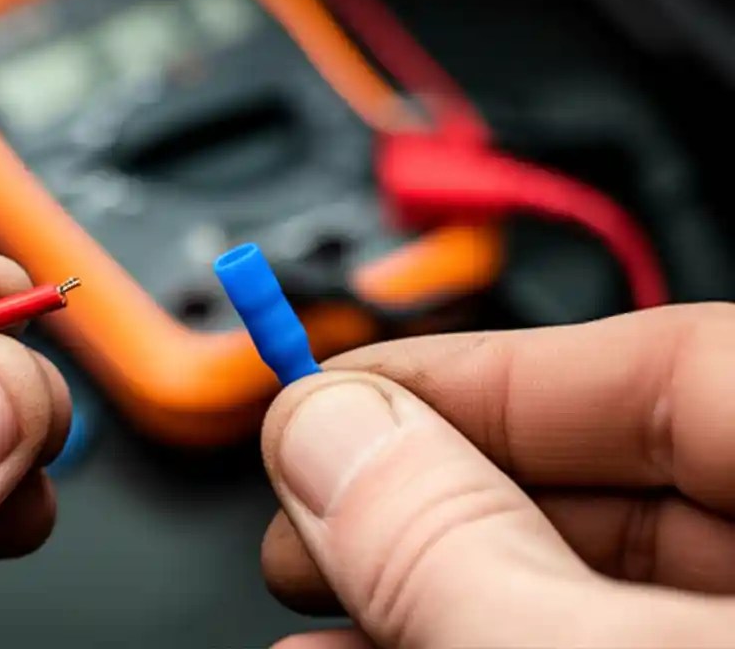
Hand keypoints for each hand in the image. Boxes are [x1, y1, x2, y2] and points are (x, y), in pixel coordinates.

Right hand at [260, 303, 734, 647]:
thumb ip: (455, 543)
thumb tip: (328, 432)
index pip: (672, 363)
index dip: (477, 372)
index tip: (332, 398)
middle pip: (626, 478)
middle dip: (436, 494)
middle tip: (310, 514)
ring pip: (605, 582)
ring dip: (441, 584)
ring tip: (319, 607)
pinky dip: (491, 644)